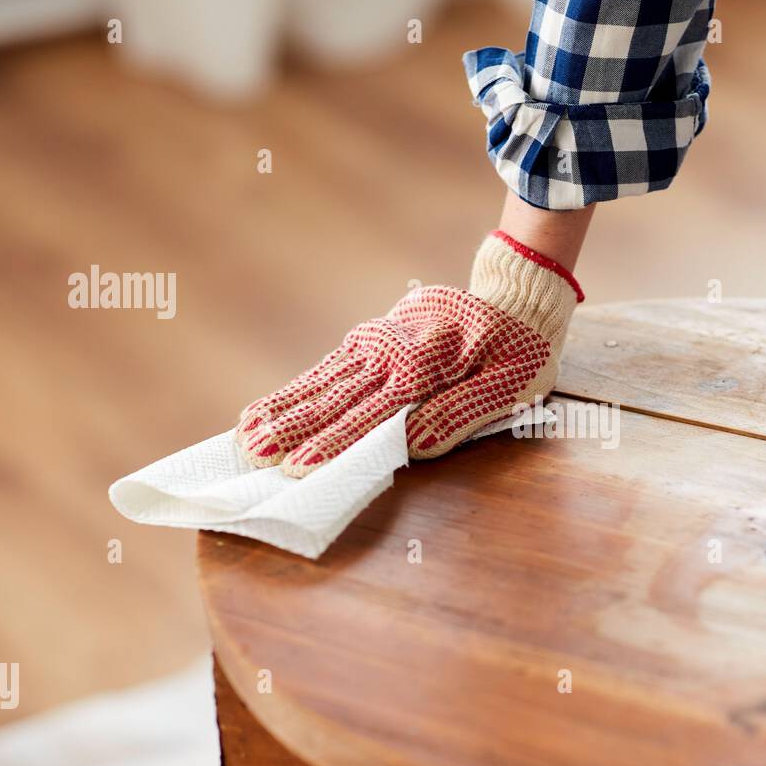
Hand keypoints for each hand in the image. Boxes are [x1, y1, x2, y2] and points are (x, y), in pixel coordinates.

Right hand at [235, 232, 582, 475]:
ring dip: (283, 408)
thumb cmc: (520, 350)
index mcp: (427, 364)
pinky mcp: (373, 339)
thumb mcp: (512, 385)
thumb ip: (460, 413)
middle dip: (291, 428)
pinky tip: (269, 407)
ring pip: (323, 380)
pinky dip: (298, 388)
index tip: (298, 467)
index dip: (334, 443)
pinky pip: (330, 367)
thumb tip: (412, 443)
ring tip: (244, 434)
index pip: (372, 414)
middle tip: (251, 455)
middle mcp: (394, 351)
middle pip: (336, 397)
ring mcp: (379, 342)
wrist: (515, 297)